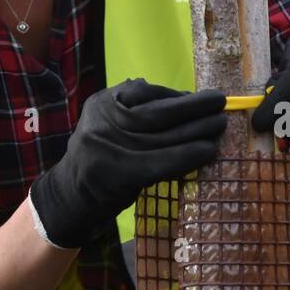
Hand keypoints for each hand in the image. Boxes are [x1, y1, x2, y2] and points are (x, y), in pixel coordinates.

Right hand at [29, 78, 226, 248]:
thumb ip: (134, 109)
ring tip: (219, 125)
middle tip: (220, 102)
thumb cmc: (100, 157)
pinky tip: (207, 150)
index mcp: (101, 104)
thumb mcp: (108, 124)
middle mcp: (103, 122)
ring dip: (197, 130)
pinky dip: (187, 156)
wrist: (69, 196)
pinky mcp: (120, 174)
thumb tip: (178, 96)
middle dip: (192, 106)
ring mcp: (109, 147)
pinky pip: (161, 162)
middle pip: (156, 112)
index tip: (198, 98)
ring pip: (163, 137)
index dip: (175, 95)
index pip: (144, 93)